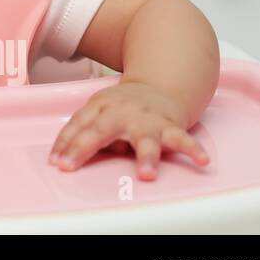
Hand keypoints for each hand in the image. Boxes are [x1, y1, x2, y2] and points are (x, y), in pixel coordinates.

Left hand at [48, 80, 209, 179]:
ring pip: (146, 139)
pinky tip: (202, 161)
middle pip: (100, 130)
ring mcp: (147, 119)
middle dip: (84, 147)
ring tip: (147, 175)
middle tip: (70, 164)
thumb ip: (85, 131)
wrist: (160, 84)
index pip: (78, 126)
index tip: (56, 162)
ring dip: (147, 157)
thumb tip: (69, 156)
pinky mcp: (170, 125)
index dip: (65, 144)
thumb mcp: (99, 111)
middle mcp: (121, 113)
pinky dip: (194, 149)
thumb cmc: (124, 104)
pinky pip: (183, 139)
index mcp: (101, 108)